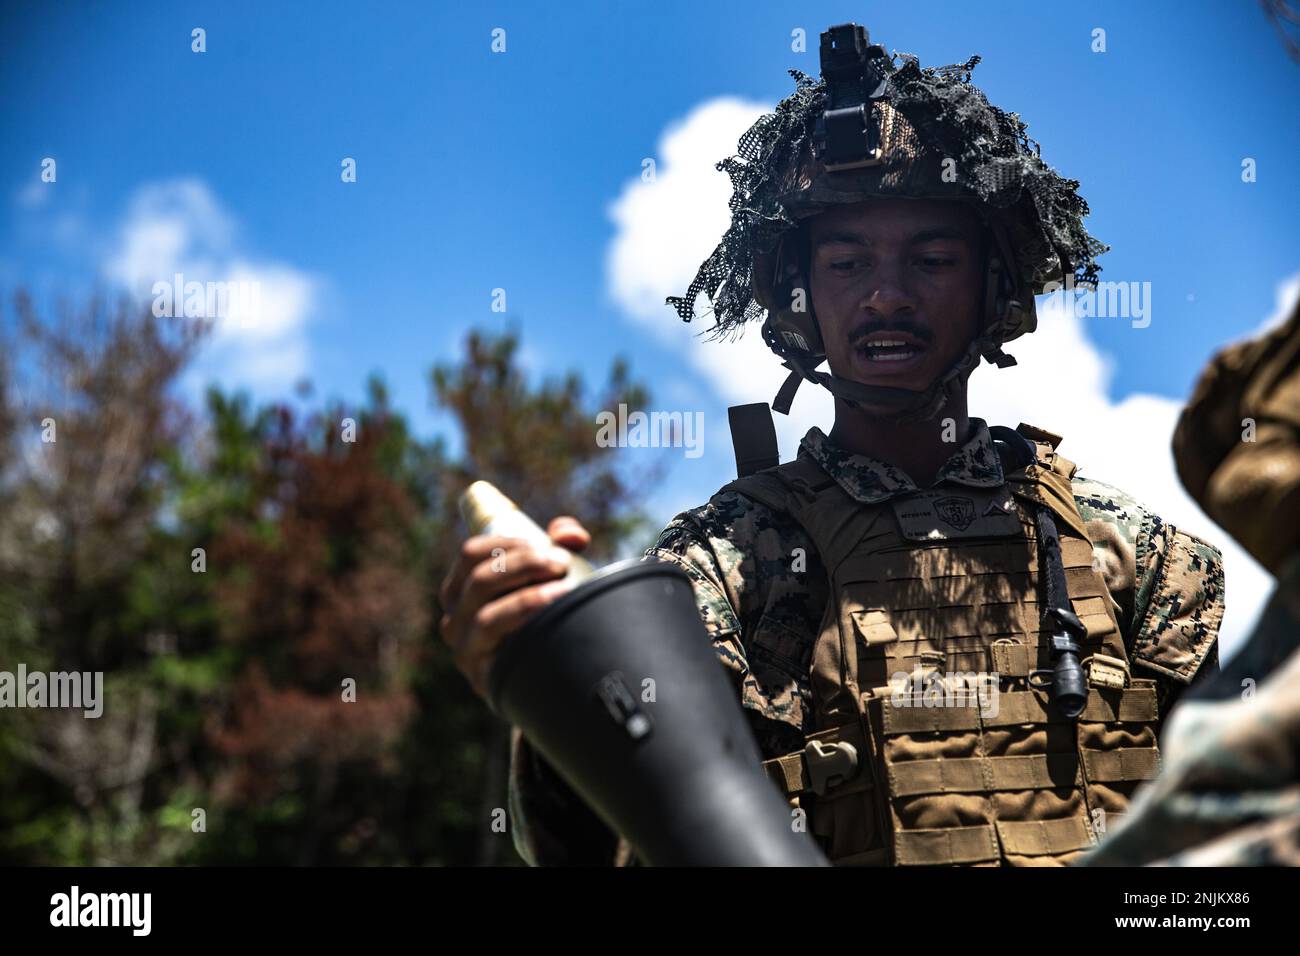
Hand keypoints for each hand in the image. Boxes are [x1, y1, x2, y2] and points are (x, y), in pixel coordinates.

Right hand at [439, 516, 590, 698]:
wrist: (553, 680)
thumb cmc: (545, 621)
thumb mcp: (549, 578)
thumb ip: (560, 547)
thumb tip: (571, 535)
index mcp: (463, 589)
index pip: (472, 553)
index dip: (508, 542)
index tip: (547, 545)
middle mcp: (455, 617)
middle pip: (480, 577)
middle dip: (524, 563)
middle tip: (563, 563)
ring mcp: (464, 646)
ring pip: (483, 608)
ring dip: (527, 592)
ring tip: (565, 586)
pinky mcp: (477, 672)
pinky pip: (491, 633)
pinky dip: (522, 612)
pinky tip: (553, 607)